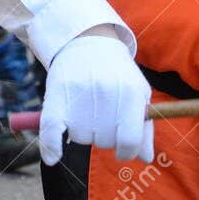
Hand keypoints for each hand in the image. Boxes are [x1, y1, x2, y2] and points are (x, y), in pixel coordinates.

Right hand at [38, 29, 153, 165]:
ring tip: (87, 108)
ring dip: (84, 132)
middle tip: (104, 115)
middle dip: (105, 136)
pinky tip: (54, 157)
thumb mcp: (139, 93)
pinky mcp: (56, 94)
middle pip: (104, 142)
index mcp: (131, 92)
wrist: (89, 41)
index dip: (127, 152)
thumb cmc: (118, 74)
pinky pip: (52, 130)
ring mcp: (80, 93)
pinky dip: (51, 147)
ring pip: (82, 138)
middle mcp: (106, 92)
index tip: (122, 149)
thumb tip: (146, 159)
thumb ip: (144, 127)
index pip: (129, 140)